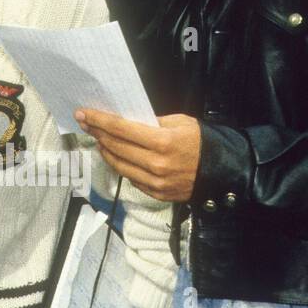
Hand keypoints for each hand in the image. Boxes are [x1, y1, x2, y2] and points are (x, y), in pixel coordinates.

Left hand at [76, 108, 201, 202]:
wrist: (225, 172)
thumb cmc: (202, 142)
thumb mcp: (180, 122)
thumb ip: (152, 121)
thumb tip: (126, 120)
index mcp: (163, 142)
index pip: (120, 129)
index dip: (99, 120)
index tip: (83, 113)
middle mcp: (156, 164)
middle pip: (115, 146)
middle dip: (97, 132)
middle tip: (86, 123)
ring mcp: (156, 182)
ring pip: (118, 164)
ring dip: (105, 150)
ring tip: (98, 139)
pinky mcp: (157, 194)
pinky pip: (131, 178)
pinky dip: (120, 165)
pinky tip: (115, 155)